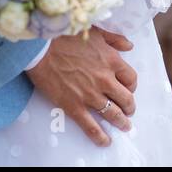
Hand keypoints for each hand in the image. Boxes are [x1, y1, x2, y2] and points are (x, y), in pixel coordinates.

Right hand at [25, 27, 136, 147]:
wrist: (40, 46)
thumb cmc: (64, 35)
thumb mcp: (94, 31)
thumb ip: (113, 38)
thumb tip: (128, 45)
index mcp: (111, 60)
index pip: (131, 78)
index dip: (131, 86)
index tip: (128, 89)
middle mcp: (105, 79)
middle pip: (126, 99)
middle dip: (129, 107)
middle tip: (128, 111)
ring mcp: (90, 94)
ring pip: (113, 114)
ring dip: (121, 122)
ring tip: (124, 126)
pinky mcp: (74, 105)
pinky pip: (91, 126)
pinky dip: (100, 136)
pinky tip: (105, 141)